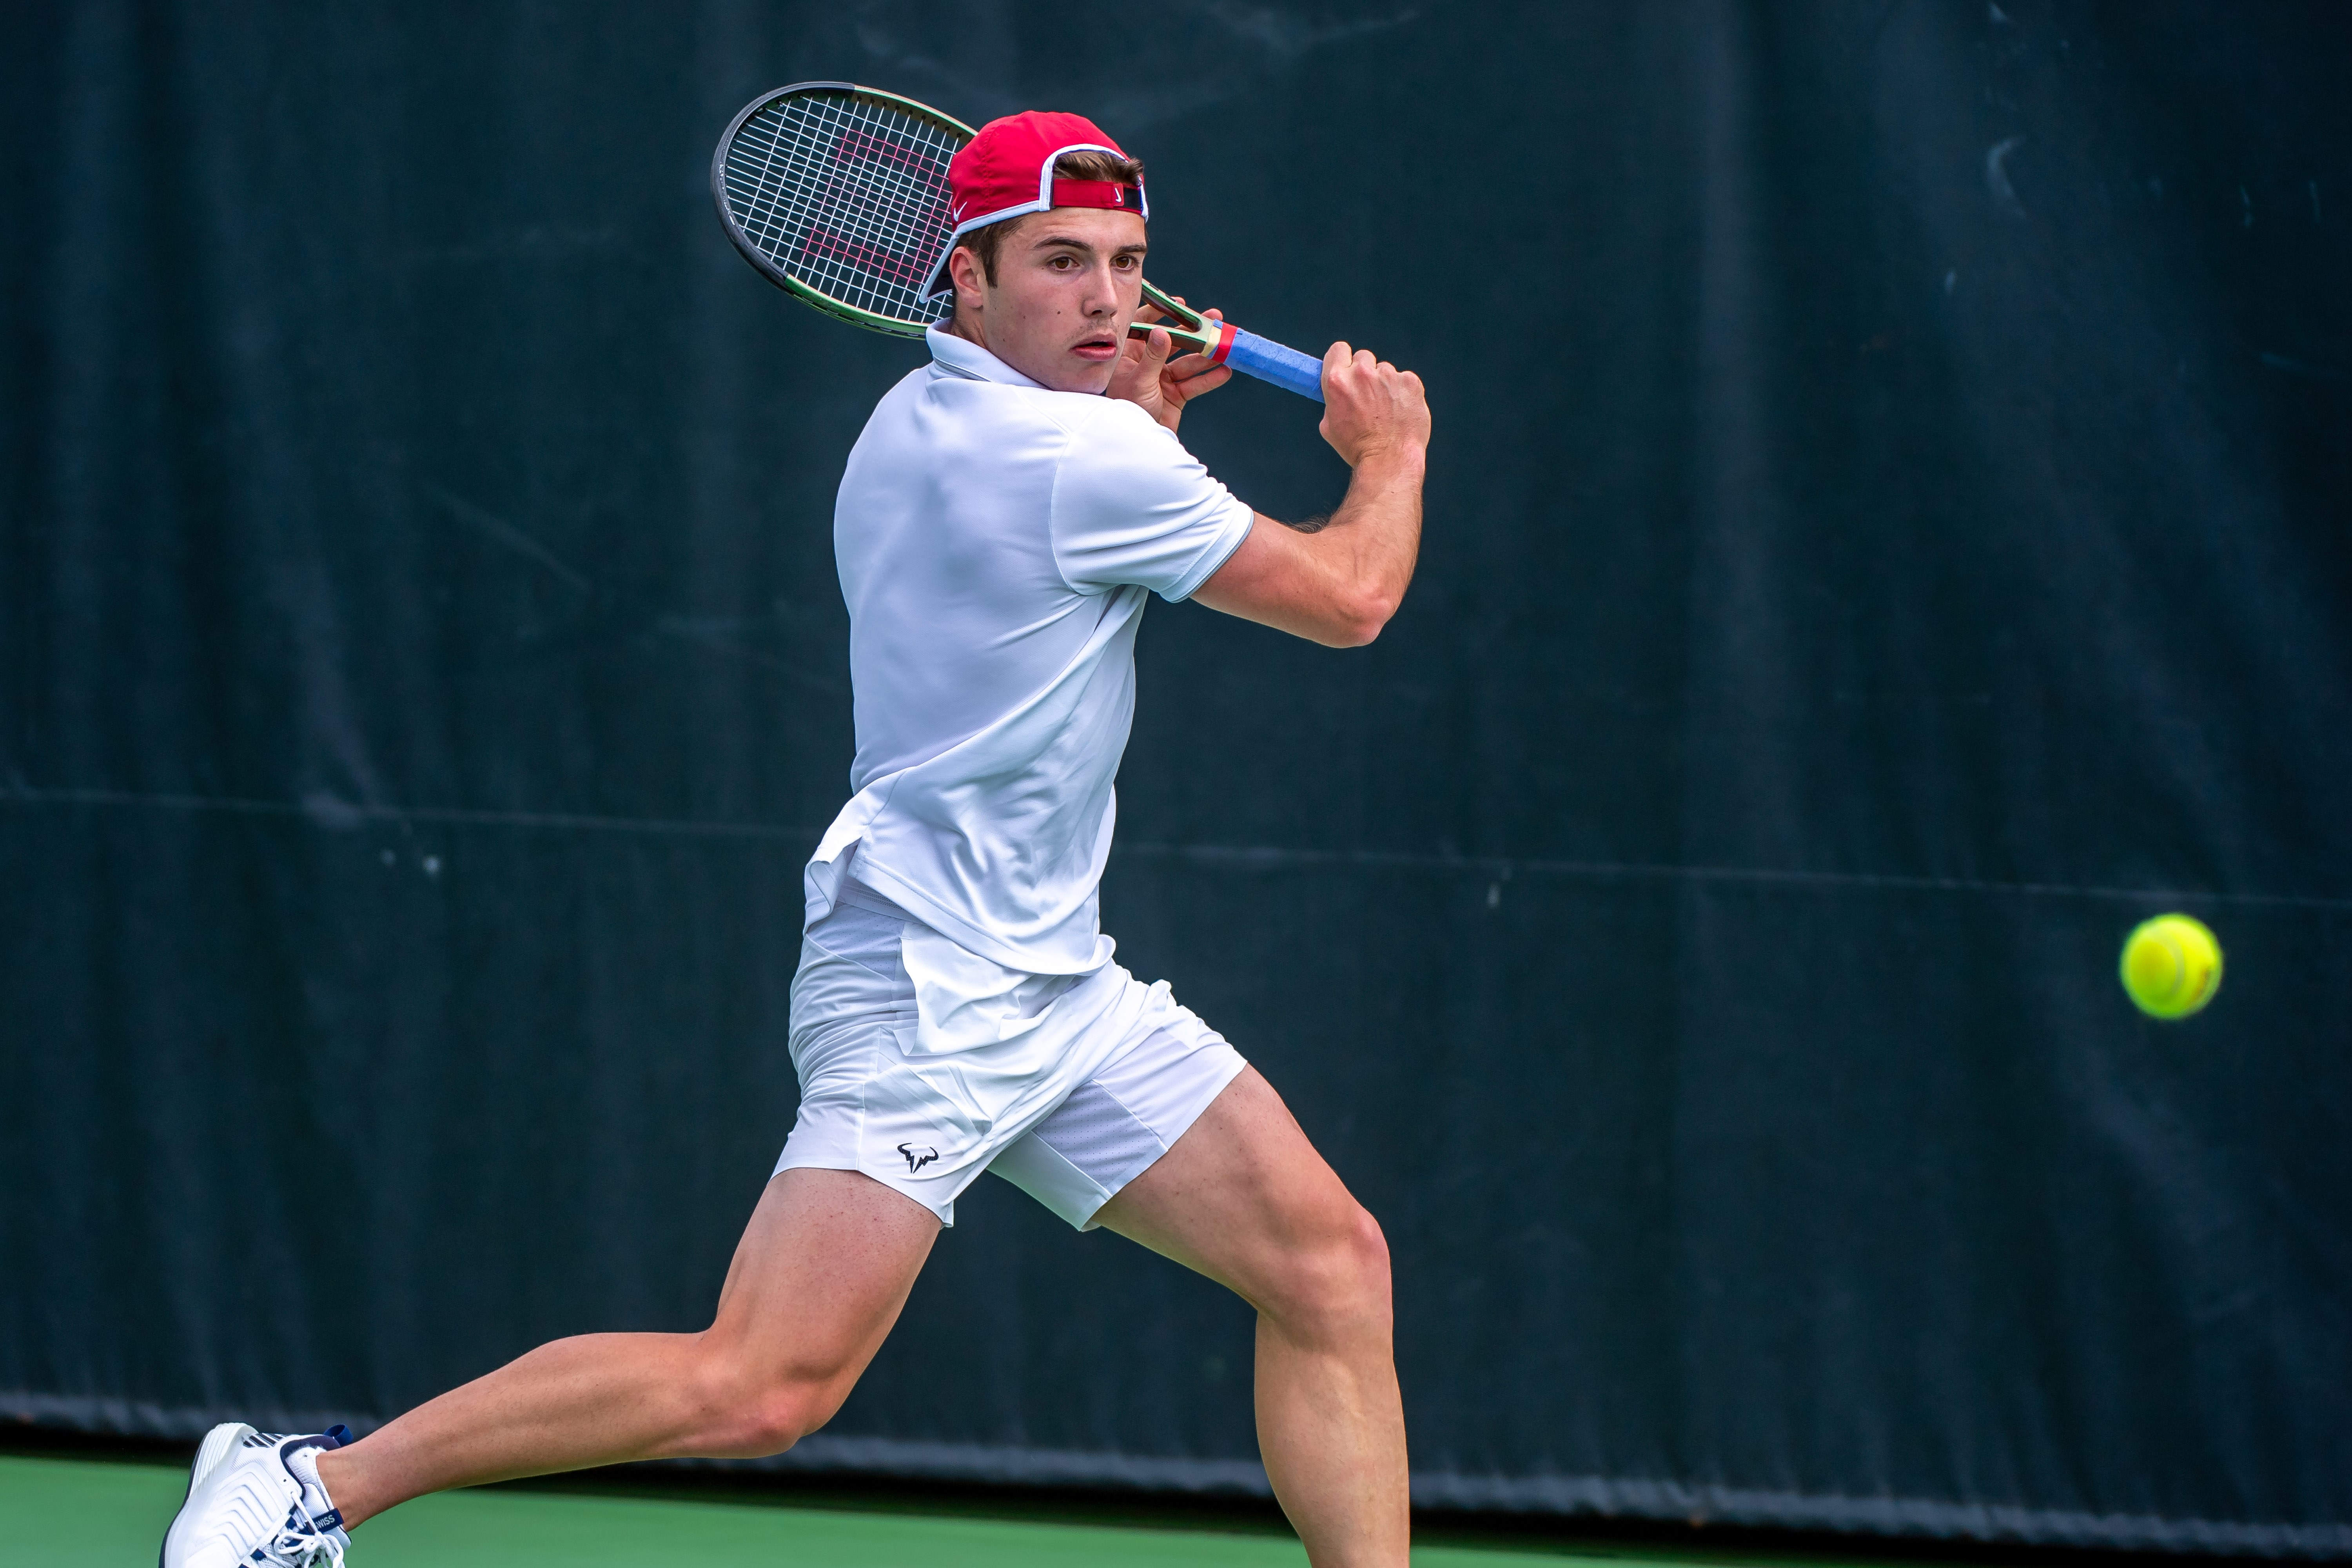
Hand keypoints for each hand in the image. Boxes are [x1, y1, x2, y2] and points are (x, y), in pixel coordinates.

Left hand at [1107, 297, 1234, 431]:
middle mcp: (1147, 365)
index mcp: (1130, 357)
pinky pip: (1195, 384)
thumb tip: (1162, 331)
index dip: (1159, 314)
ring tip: (1225, 345)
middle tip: (1214, 320)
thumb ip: (1153, 357)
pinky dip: (1209, 379)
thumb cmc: (1129, 412)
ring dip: (1207, 356)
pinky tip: (1225, 371)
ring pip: (1188, 363)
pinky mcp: (1175, 396)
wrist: (1137, 445)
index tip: (1178, 304)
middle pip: (1173, 343)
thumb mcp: (1139, 382)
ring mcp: (1162, 380)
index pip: (1143, 328)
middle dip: (1194, 333)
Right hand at [1316, 342, 1429, 468]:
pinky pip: (1404, 380)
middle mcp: (1362, 373)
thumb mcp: (1329, 426)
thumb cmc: (1357, 448)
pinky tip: (1401, 411)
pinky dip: (1403, 392)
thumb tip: (1336, 392)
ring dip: (1385, 385)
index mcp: (1337, 381)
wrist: (1389, 460)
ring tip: (1387, 411)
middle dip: (1365, 374)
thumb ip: (1332, 401)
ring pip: (1385, 371)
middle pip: (1363, 358)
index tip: (1347, 368)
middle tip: (1368, 397)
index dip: (1343, 359)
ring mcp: (1388, 376)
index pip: (1338, 349)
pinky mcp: (1410, 382)